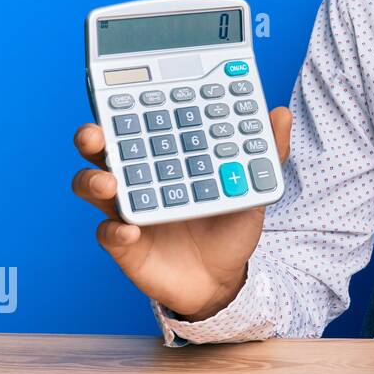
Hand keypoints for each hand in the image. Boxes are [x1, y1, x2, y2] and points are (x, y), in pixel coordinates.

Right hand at [71, 107, 291, 319]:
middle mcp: (138, 178)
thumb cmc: (229, 227)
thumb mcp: (250, 189)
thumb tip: (281, 113)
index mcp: (163, 156)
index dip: (125, 108)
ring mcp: (126, 210)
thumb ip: (266, 154)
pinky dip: (115, 230)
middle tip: (95, 133)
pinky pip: (107, 233)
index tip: (127, 94)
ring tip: (109, 183)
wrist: (222, 279)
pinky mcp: (123, 244)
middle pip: (102, 150)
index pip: (137, 123)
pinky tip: (130, 230)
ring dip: (94, 180)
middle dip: (92, 136)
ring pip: (91, 186)